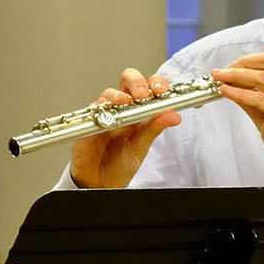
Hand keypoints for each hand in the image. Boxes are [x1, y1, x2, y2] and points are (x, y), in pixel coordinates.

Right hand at [68, 68, 184, 188]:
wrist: (100, 182)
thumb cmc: (120, 164)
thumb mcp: (141, 147)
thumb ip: (154, 129)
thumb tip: (174, 115)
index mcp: (139, 112)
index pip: (149, 88)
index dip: (155, 84)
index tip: (161, 90)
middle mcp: (123, 109)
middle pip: (128, 81)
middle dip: (136, 82)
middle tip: (142, 93)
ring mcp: (105, 113)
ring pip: (109, 93)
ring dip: (118, 95)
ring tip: (125, 102)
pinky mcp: (89, 122)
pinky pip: (93, 110)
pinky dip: (100, 108)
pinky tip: (107, 113)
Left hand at [209, 46, 263, 182]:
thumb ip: (255, 103)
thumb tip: (235, 90)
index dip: (259, 55)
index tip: (239, 63)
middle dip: (243, 61)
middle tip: (224, 69)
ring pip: (262, 75)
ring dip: (236, 73)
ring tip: (219, 76)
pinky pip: (260, 98)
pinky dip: (239, 92)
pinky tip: (227, 91)